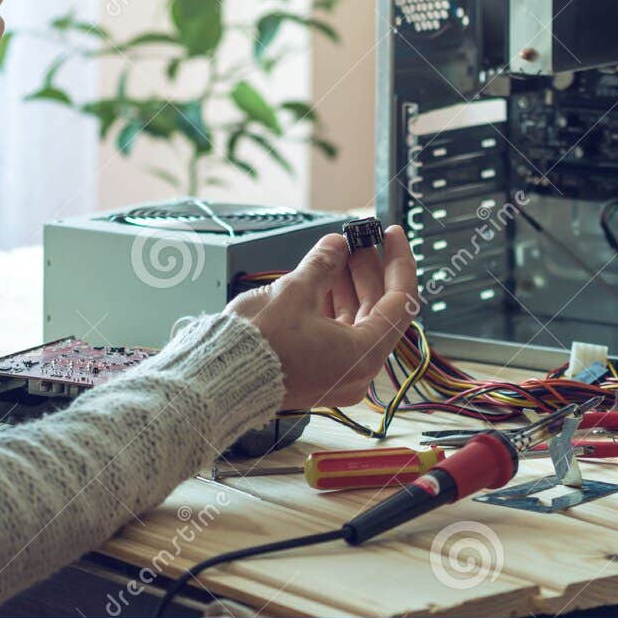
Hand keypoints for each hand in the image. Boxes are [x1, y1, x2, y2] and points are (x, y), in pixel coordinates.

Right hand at [228, 225, 418, 409]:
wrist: (217, 381)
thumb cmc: (256, 347)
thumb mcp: (295, 292)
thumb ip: (323, 264)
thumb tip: (336, 245)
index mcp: (363, 355)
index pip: (400, 300)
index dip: (398, 261)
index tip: (392, 236)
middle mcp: (357, 371)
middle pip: (378, 310)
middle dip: (368, 270)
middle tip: (359, 241)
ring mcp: (337, 376)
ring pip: (356, 322)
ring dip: (349, 286)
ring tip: (337, 255)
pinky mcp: (317, 375)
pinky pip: (337, 335)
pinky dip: (333, 306)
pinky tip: (322, 280)